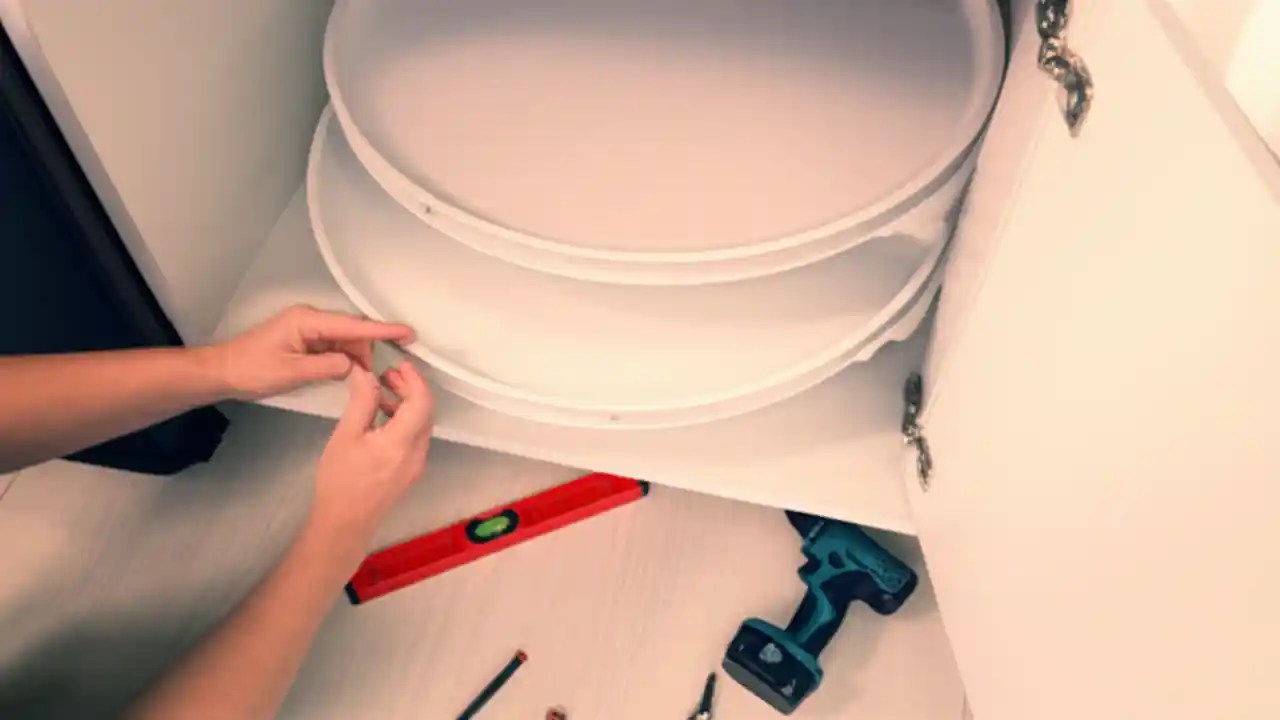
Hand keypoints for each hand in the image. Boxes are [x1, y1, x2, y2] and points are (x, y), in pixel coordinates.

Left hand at [210, 305, 413, 399]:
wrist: (223, 372)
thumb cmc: (251, 370)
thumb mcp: (291, 372)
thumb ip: (326, 367)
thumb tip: (353, 365)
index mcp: (307, 321)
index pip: (352, 325)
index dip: (382, 330)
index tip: (407, 332)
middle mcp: (310, 319)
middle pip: (351, 331)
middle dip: (369, 350)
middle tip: (380, 374)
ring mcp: (308, 329)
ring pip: (345, 340)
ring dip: (356, 357)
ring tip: (364, 378)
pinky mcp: (305, 340)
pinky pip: (334, 346)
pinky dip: (345, 359)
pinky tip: (350, 372)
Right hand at [311, 360, 434, 542]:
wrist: (344, 523)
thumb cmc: (340, 481)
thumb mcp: (346, 435)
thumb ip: (361, 401)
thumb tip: (366, 374)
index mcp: (401, 443)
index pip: (422, 402)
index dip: (414, 379)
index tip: (400, 365)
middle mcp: (417, 453)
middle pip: (425, 412)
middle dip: (411, 388)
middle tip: (390, 374)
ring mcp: (416, 464)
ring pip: (422, 424)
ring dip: (408, 404)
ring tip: (384, 391)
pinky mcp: (410, 471)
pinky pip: (415, 438)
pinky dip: (405, 420)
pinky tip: (384, 415)